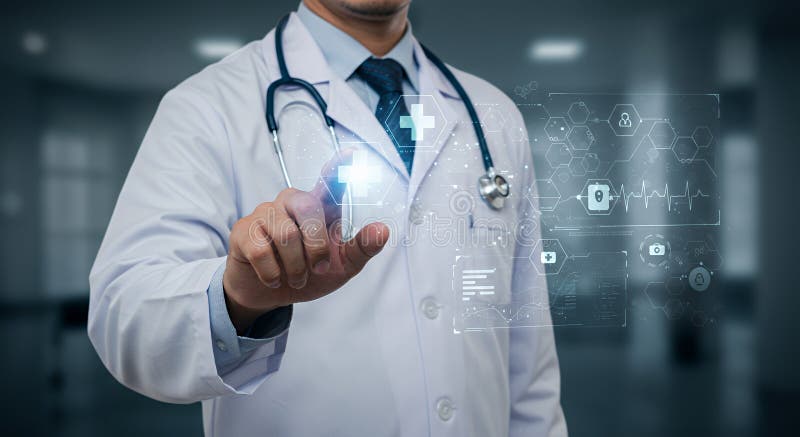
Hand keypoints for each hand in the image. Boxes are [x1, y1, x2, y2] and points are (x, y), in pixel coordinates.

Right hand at [223, 150, 388, 332]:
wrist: (268, 294)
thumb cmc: (308, 274)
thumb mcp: (341, 266)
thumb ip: (362, 248)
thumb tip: (383, 230)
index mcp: (320, 207)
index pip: (330, 182)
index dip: (339, 167)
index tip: (351, 154)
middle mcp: (292, 202)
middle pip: (309, 209)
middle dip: (317, 246)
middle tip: (318, 269)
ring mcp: (265, 213)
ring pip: (286, 235)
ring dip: (295, 267)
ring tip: (296, 277)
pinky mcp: (243, 230)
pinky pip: (261, 250)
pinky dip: (272, 273)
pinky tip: (273, 278)